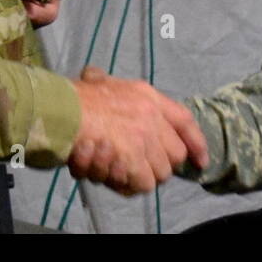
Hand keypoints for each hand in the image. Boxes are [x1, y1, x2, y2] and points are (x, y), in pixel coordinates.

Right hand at [68, 66, 208, 195]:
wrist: (60, 112)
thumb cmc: (73, 98)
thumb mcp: (96, 81)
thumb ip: (103, 81)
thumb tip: (92, 76)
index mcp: (147, 95)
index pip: (185, 121)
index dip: (196, 143)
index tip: (201, 161)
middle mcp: (152, 116)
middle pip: (175, 154)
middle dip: (160, 166)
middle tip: (138, 168)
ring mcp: (145, 137)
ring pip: (160, 173)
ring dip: (140, 177)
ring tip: (117, 171)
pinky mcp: (134, 158)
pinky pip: (142, 184)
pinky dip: (127, 186)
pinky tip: (110, 178)